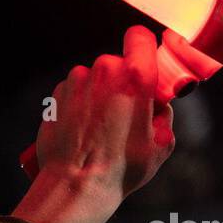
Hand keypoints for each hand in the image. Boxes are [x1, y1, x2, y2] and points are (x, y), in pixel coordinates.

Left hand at [12, 26, 174, 222]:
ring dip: (101, 94)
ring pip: (95, 77)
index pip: (140, 37)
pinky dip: (81, 103)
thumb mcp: (162, 144)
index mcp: (135, 78)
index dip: (144, 50)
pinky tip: (84, 129)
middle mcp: (105, 71)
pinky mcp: (57, 93)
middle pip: (118, 62)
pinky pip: (76, 89)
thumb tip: (159, 105)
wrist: (77, 185)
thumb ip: (165, 114)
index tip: (147, 67)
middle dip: (124, 82)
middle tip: (127, 112)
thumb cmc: (121, 168)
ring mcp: (78, 80)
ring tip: (102, 128)